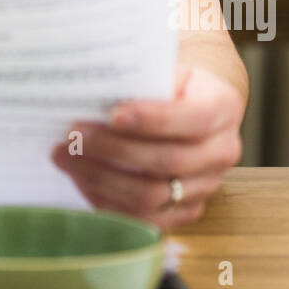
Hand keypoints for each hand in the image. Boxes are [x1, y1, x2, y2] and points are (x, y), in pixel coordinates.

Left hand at [51, 64, 244, 227]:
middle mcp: (222, 151)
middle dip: (113, 149)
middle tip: (72, 135)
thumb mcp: (166, 69)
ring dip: (101, 178)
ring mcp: (207, 187)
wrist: (193, 106)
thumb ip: (141, 81)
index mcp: (222, 107)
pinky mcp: (186, 211)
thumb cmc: (171, 83)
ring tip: (65, 156)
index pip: (192, 119)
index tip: (111, 114)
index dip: (152, 120)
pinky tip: (81, 179)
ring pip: (153, 196)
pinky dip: (108, 201)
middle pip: (167, 161)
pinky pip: (145, 218)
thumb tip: (91, 95)